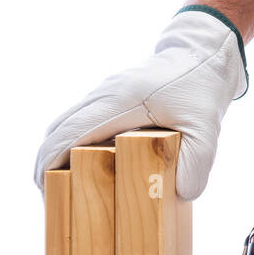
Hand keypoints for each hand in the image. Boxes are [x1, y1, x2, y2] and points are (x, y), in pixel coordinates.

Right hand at [34, 8, 246, 199]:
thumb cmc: (203, 89)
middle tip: (54, 199)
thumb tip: (180, 194)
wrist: (203, 55)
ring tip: (65, 189)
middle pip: (56, 130)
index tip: (48, 191)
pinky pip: (79, 121)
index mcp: (120, 100)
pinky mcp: (109, 97)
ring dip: (55, 154)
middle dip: (45, 165)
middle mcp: (103, 94)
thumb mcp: (208, 128)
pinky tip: (85, 168)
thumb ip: (197, 162)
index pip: (68, 133)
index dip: (50, 163)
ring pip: (63, 125)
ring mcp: (103, 93)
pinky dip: (71, 144)